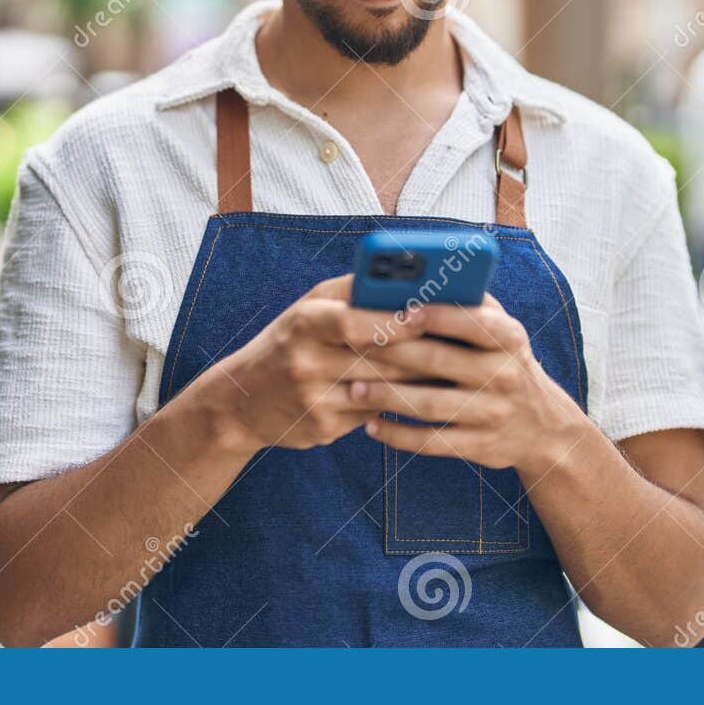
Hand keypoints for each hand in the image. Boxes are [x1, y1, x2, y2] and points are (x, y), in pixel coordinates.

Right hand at [192, 274, 432, 452]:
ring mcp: (313, 400)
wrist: (241, 400)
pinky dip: (400, 404)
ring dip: (420, 382)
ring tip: (456, 372)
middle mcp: (305, 362)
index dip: (392, 320)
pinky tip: (426, 398)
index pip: (352, 321)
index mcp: (303, 323)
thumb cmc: (288, 341)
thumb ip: (353, 291)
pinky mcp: (322, 429)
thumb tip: (407, 275)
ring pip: (382, 391)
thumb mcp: (308, 308)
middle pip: (376, 360)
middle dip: (422, 353)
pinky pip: (373, 415)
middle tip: (462, 345)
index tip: (428, 313)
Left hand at [353, 293, 583, 472]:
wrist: (543, 426)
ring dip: (388, 397)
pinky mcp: (480, 446)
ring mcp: (492, 413)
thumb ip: (469, 304)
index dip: (435, 315)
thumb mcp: (503, 331)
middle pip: (439, 361)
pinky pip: (433, 442)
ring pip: (431, 405)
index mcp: (508, 338)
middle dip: (393, 354)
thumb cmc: (505, 362)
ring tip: (353, 390)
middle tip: (353, 347)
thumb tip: (417, 277)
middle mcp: (503, 374)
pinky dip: (399, 436)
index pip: (472, 321)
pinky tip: (371, 426)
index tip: (400, 309)